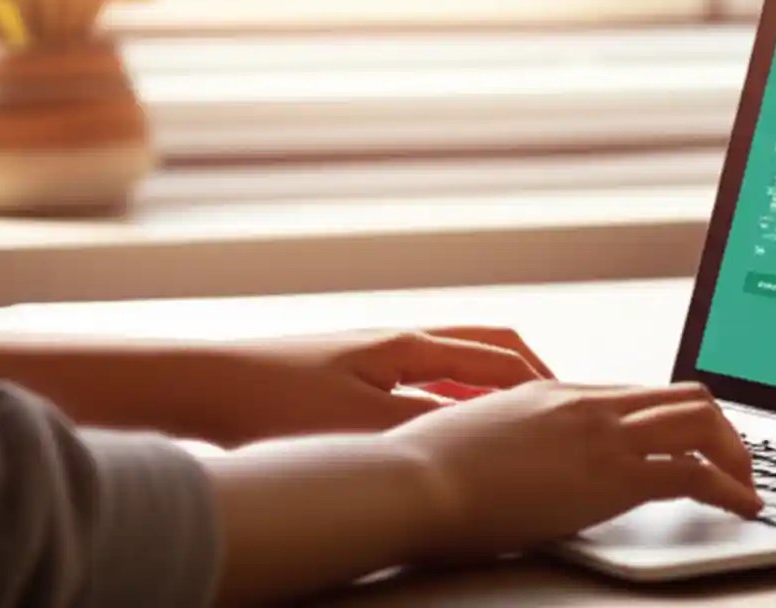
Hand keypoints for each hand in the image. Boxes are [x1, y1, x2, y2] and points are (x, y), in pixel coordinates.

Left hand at [198, 326, 552, 445]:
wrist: (203, 384)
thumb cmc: (275, 401)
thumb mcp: (363, 426)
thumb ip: (429, 429)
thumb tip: (487, 433)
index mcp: (409, 348)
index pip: (499, 358)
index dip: (542, 383)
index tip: (572, 407)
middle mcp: (397, 342)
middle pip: (483, 347)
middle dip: (526, 373)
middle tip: (555, 403)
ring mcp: (373, 356)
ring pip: (452, 364)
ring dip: (488, 387)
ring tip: (510, 419)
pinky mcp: (350, 375)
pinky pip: (423, 380)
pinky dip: (452, 398)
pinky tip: (444, 428)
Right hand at [389, 380, 761, 560]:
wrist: (413, 481)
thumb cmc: (427, 470)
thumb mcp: (477, 439)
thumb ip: (512, 440)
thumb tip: (517, 459)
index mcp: (556, 394)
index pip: (639, 394)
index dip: (675, 419)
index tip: (691, 444)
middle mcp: (587, 403)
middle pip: (682, 396)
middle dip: (721, 429)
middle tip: (734, 463)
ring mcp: (602, 434)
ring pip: (700, 421)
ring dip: (735, 454)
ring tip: (747, 486)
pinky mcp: (611, 476)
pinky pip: (694, 473)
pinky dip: (730, 489)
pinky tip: (743, 506)